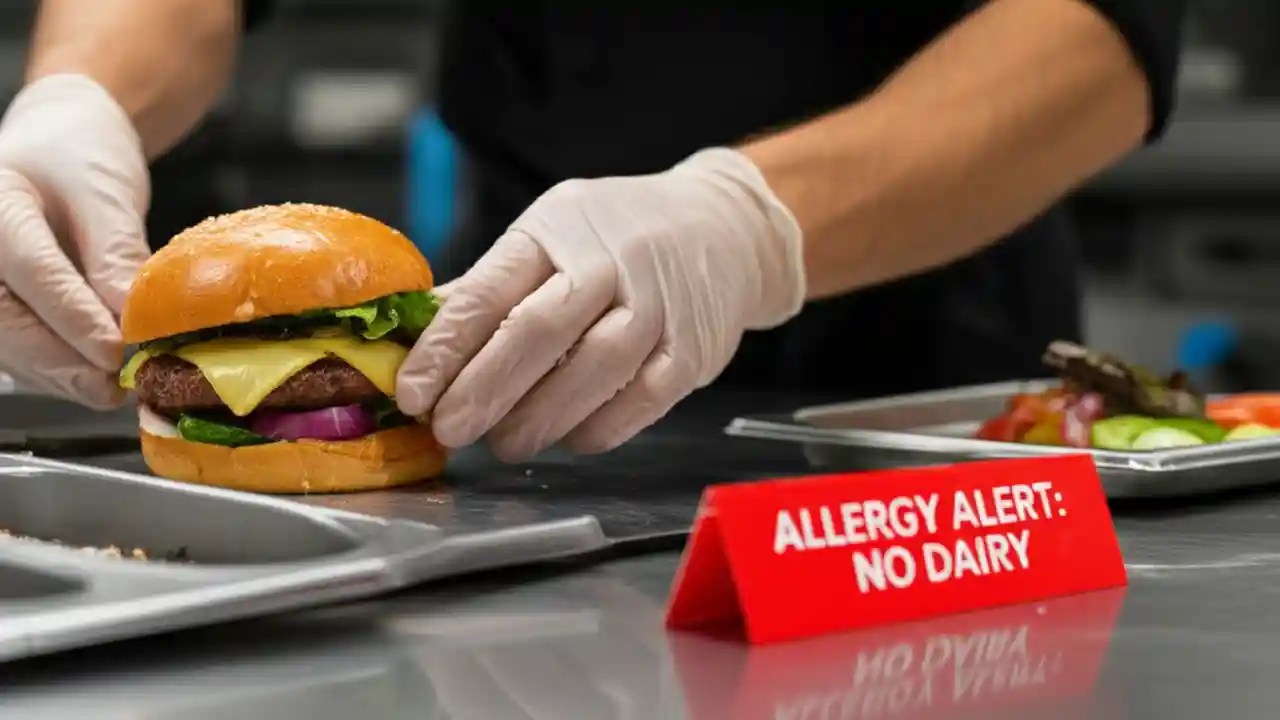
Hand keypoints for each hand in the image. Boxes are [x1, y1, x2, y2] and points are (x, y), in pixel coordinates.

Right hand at [0, 74, 149, 407]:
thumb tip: (129, 316)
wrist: (57, 147)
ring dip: (60, 376)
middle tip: (113, 387)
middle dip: (62, 363)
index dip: (73, 317)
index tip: (114, 351)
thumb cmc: (79, 159)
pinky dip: (57, 371)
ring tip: (111, 389)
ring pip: (9, 347)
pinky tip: (93, 381)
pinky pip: (17, 352)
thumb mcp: (106, 193)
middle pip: (8, 321)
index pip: (32, 271)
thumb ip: (117, 252)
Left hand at [397, 148, 804, 459]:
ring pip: (593, 368)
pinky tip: (568, 438)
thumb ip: (491, 288)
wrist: (725, 228)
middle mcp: (610, 260)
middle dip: (485, 389)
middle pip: (538, 331)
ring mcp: (658, 305)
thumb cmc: (621, 236)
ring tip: (506, 443)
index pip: (489, 291)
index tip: (412, 392)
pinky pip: (641, 400)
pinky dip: (598, 428)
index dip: (444, 348)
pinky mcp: (693, 350)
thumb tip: (417, 343)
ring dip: (540, 417)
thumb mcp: (552, 234)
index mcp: (556, 227)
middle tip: (449, 430)